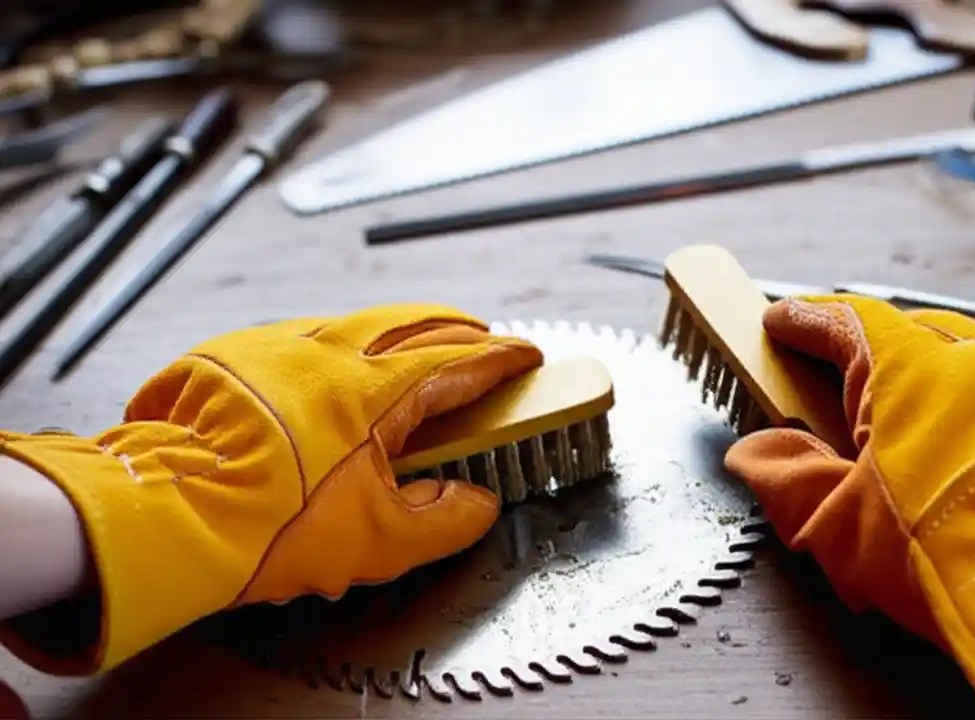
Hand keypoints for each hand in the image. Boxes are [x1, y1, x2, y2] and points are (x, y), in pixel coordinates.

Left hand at [0, 304, 541, 674]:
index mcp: (378, 390)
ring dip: (396, 331)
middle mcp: (332, 353)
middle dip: (457, 329)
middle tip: (480, 341)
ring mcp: (278, 348)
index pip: (461, 362)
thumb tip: (476, 503)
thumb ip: (444, 521)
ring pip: (357, 323)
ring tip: (411, 350)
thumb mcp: (377, 541)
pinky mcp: (233, 357)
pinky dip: (335, 346)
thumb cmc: (269, 526)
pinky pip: (302, 337)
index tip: (528, 355)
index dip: (502, 358)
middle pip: (414, 322)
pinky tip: (331, 367)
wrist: (165, 512)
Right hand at [725, 296, 974, 716]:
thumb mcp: (835, 524)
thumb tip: (756, 453)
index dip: (803, 321)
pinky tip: (968, 453)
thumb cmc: (942, 556)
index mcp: (907, 364)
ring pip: (965, 358)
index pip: (842, 318)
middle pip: (905, 333)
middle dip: (869, 352)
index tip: (780, 323)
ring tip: (906, 426)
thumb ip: (783, 477)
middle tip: (839, 387)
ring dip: (929, 380)